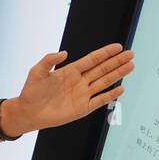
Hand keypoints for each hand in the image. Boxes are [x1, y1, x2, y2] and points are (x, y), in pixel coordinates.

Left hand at [7, 43, 134, 134]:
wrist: (27, 112)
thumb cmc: (30, 91)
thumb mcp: (36, 72)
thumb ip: (49, 60)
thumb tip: (64, 53)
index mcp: (70, 71)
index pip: (92, 60)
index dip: (105, 53)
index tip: (118, 47)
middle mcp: (79, 81)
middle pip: (102, 69)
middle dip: (117, 62)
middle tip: (131, 54)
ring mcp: (82, 95)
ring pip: (104, 82)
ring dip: (117, 75)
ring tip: (131, 66)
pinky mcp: (82, 108)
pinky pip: (99, 100)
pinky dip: (110, 95)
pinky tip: (121, 88)